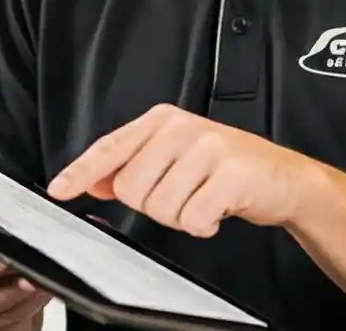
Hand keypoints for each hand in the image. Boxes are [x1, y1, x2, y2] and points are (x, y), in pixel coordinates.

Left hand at [46, 104, 323, 237]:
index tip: (59, 190)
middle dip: (151, 206)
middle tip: (181, 198)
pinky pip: (192, 218)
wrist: (287, 178)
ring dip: (179, 218)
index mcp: (162, 120)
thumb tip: (92, 181)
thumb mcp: (175, 158)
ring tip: (201, 202)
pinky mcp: (229, 173)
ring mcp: (207, 147)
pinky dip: (202, 226)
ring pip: (159, 207)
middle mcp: (181, 127)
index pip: (110, 147)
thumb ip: (134, 166)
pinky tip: (217, 212)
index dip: (80, 172)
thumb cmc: (226, 169)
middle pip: (129, 188)